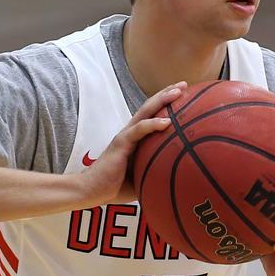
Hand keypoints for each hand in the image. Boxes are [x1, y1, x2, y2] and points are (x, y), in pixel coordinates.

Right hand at [76, 82, 184, 205]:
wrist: (91, 190)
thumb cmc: (115, 187)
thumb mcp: (142, 177)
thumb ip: (157, 171)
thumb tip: (180, 177)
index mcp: (135, 138)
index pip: (152, 114)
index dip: (166, 103)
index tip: (184, 95)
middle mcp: (130, 132)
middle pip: (150, 106)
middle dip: (167, 93)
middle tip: (184, 84)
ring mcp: (125, 136)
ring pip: (145, 112)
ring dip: (162, 100)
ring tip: (178, 92)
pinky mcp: (121, 143)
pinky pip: (138, 130)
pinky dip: (153, 124)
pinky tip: (168, 122)